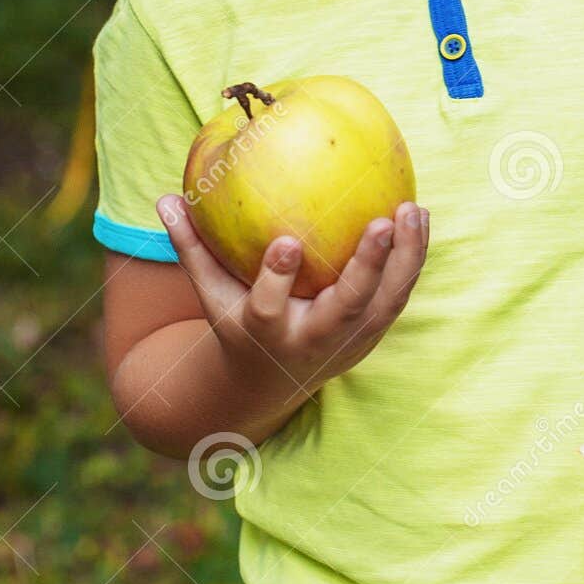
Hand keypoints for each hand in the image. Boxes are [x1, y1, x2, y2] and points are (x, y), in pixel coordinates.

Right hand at [154, 193, 428, 394]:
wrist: (271, 384)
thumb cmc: (237, 323)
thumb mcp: (211, 295)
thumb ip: (192, 248)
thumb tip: (165, 198)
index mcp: (265, 333)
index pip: (268, 307)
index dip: (276, 278)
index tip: (286, 242)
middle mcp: (311, 340)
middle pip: (344, 309)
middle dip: (366, 270)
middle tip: (380, 224)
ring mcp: (349, 341)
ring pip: (384, 302)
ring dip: (404, 258)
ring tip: (412, 210)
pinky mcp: (373, 334)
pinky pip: (399, 294)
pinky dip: (412, 259)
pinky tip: (419, 216)